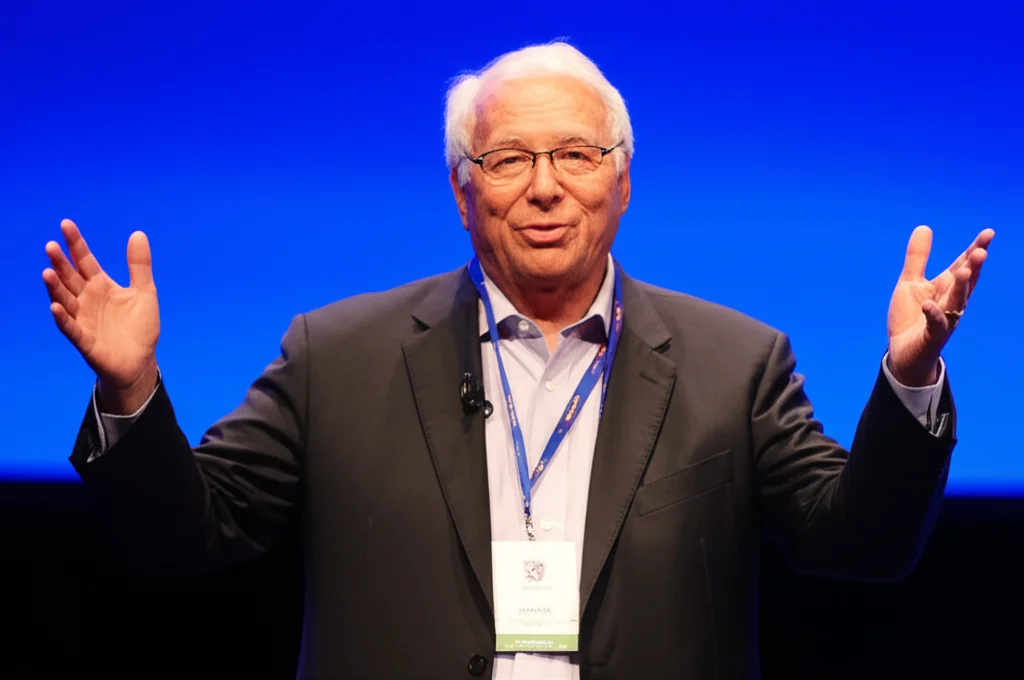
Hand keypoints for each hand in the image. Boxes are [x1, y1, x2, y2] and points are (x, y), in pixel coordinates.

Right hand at [43, 219, 160, 412]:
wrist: (140, 361)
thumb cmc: (139, 327)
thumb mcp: (145, 292)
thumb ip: (139, 265)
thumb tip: (138, 233)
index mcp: (101, 286)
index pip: (85, 261)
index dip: (76, 244)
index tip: (65, 224)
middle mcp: (87, 300)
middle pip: (70, 278)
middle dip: (61, 263)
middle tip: (51, 246)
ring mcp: (84, 319)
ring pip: (65, 300)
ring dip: (55, 288)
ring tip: (47, 272)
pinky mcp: (85, 340)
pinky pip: (71, 328)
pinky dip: (63, 318)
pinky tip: (55, 307)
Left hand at [887, 225, 994, 385]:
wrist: (904, 352)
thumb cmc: (910, 317)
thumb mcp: (910, 282)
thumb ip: (918, 257)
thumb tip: (924, 227)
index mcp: (946, 287)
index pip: (963, 265)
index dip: (974, 250)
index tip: (989, 233)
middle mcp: (950, 302)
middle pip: (965, 282)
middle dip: (974, 267)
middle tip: (981, 250)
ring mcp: (944, 320)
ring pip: (956, 302)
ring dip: (961, 287)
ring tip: (966, 270)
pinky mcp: (931, 337)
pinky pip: (935, 325)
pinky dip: (933, 314)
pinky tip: (930, 305)